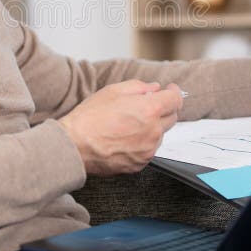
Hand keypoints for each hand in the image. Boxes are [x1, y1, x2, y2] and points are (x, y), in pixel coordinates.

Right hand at [58, 80, 183, 175]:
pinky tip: (124, 138)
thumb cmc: (90, 118)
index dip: (174, 93)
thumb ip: (139, 87)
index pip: (175, 100)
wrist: (75, 146)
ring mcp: (148, 150)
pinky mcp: (140, 164)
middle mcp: (153, 132)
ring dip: (152, 127)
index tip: (170, 91)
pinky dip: (142, 142)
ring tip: (128, 124)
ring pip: (160, 135)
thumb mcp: (113, 91)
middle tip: (146, 105)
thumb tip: (154, 88)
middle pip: (171, 118)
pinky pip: (149, 150)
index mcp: (149, 110)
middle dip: (163, 109)